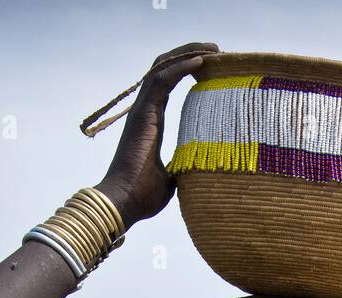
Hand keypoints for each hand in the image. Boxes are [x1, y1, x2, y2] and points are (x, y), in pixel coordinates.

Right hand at [96, 42, 219, 227]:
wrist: (124, 202)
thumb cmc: (143, 196)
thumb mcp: (172, 179)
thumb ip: (182, 166)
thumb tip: (199, 170)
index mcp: (152, 121)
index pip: (167, 84)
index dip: (186, 70)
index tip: (211, 66)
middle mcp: (145, 110)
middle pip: (165, 68)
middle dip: (190, 54)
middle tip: (217, 51)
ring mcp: (142, 110)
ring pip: (163, 67)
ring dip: (188, 54)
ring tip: (214, 49)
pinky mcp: (143, 114)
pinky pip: (161, 79)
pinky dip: (180, 67)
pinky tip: (200, 61)